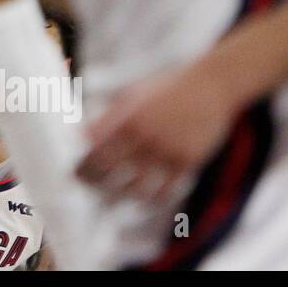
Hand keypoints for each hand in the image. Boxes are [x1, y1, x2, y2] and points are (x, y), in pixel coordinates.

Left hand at [76, 62, 242, 202]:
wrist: (211, 86)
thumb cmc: (167, 88)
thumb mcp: (134, 94)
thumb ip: (109, 116)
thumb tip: (83, 135)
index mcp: (127, 117)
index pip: (96, 150)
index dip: (83, 165)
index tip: (76, 173)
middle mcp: (144, 135)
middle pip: (110, 170)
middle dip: (95, 182)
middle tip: (89, 187)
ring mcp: (166, 150)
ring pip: (135, 187)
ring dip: (120, 196)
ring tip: (112, 199)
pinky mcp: (187, 162)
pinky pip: (164, 190)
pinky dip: (151, 199)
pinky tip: (143, 201)